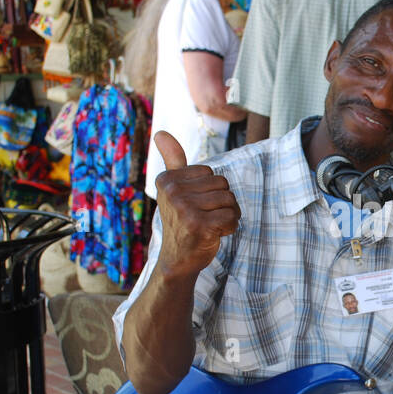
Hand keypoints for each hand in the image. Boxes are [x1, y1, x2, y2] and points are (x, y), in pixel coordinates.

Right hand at [152, 130, 240, 278]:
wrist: (177, 260)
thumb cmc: (181, 221)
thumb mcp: (173, 188)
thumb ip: (172, 160)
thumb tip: (160, 133)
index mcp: (167, 179)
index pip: (211, 173)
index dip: (211, 190)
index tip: (195, 205)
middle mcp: (172, 192)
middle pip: (223, 185)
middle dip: (222, 203)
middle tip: (205, 218)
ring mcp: (184, 208)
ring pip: (230, 200)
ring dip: (228, 215)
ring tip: (210, 226)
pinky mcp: (199, 225)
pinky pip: (232, 216)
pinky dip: (230, 227)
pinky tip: (215, 234)